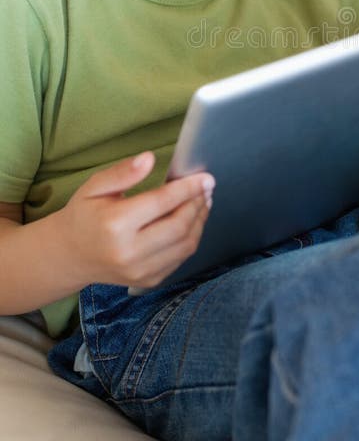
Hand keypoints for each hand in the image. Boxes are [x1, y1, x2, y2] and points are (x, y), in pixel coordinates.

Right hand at [57, 152, 213, 288]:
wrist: (69, 255)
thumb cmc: (84, 215)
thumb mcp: (95, 186)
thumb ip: (123, 172)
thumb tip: (150, 158)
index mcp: (115, 225)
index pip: (162, 203)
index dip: (188, 188)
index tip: (206, 177)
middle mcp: (129, 252)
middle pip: (179, 226)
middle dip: (198, 203)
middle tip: (206, 187)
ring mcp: (140, 271)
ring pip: (186, 245)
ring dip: (200, 221)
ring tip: (202, 201)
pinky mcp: (148, 281)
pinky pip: (181, 259)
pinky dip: (191, 237)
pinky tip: (191, 220)